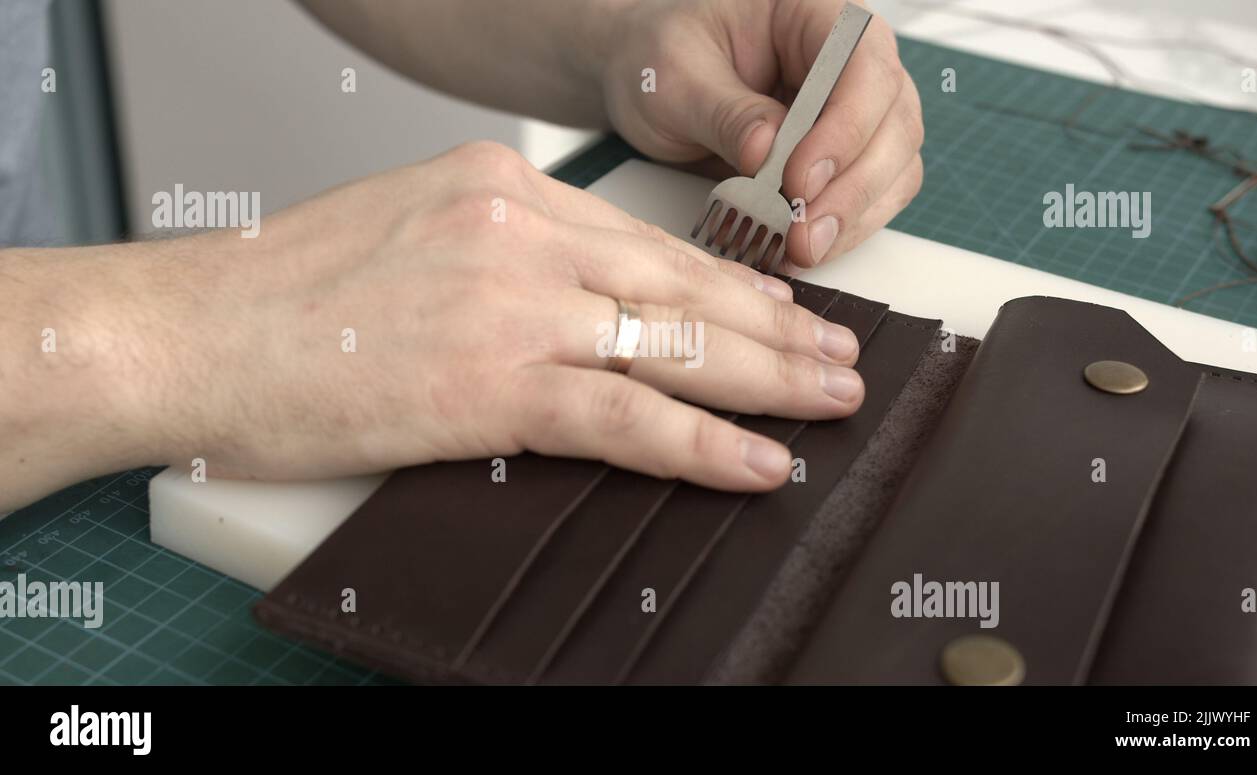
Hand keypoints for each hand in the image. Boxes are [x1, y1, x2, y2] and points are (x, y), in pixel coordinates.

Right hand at [4, 142, 865, 505]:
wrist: (192, 332)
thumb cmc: (284, 295)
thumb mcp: (406, 232)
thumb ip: (497, 255)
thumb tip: (568, 303)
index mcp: (500, 189)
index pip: (643, 240)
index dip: (722, 283)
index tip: (774, 307)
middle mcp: (522, 233)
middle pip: (682, 283)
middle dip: (774, 324)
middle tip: (839, 351)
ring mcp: (516, 304)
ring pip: (675, 344)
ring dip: (769, 379)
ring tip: (832, 399)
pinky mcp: (497, 382)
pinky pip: (630, 416)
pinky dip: (705, 443)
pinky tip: (759, 462)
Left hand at [599, 0, 923, 271]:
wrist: (650, 79)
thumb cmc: (663, 56)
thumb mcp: (676, 77)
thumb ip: (725, 113)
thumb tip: (766, 152)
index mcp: (818, 15)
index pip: (864, 67)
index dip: (844, 129)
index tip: (800, 180)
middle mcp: (852, 60)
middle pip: (893, 124)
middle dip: (852, 188)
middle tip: (803, 233)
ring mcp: (857, 110)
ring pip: (893, 167)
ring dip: (853, 218)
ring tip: (801, 250)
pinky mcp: (846, 155)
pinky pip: (870, 197)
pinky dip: (842, 229)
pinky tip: (802, 248)